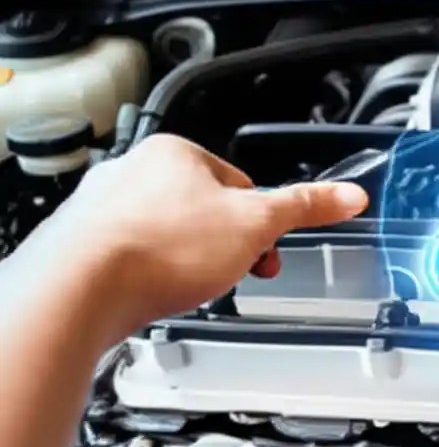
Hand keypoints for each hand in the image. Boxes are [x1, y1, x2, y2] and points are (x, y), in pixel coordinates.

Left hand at [28, 134, 367, 340]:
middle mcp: (134, 171)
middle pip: (205, 210)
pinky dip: (152, 277)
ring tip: (191, 286)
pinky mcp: (86, 246)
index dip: (259, 221)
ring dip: (189, 262)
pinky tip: (157, 294)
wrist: (83, 289)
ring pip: (169, 235)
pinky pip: (135, 259)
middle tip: (234, 271)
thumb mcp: (256, 224)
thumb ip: (304, 207)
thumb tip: (349, 195)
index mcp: (176, 153)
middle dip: (225, 245)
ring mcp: (106, 210)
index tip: (263, 248)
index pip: (239, 182)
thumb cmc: (161, 248)